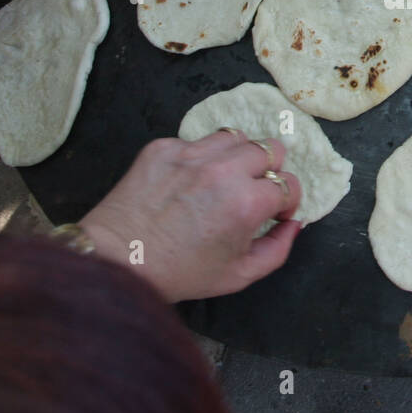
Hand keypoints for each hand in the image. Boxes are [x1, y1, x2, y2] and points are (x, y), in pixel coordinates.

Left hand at [80, 132, 302, 301]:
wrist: (118, 259)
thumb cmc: (179, 272)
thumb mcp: (239, 275)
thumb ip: (277, 249)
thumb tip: (293, 224)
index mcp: (246, 202)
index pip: (289, 184)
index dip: (287, 201)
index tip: (275, 212)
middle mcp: (223, 171)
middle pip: (270, 149)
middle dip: (270, 172)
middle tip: (254, 190)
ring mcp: (191, 154)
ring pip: (236, 137)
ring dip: (238, 156)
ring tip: (225, 178)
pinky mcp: (163, 147)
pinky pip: (197, 141)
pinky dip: (201, 158)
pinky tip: (190, 181)